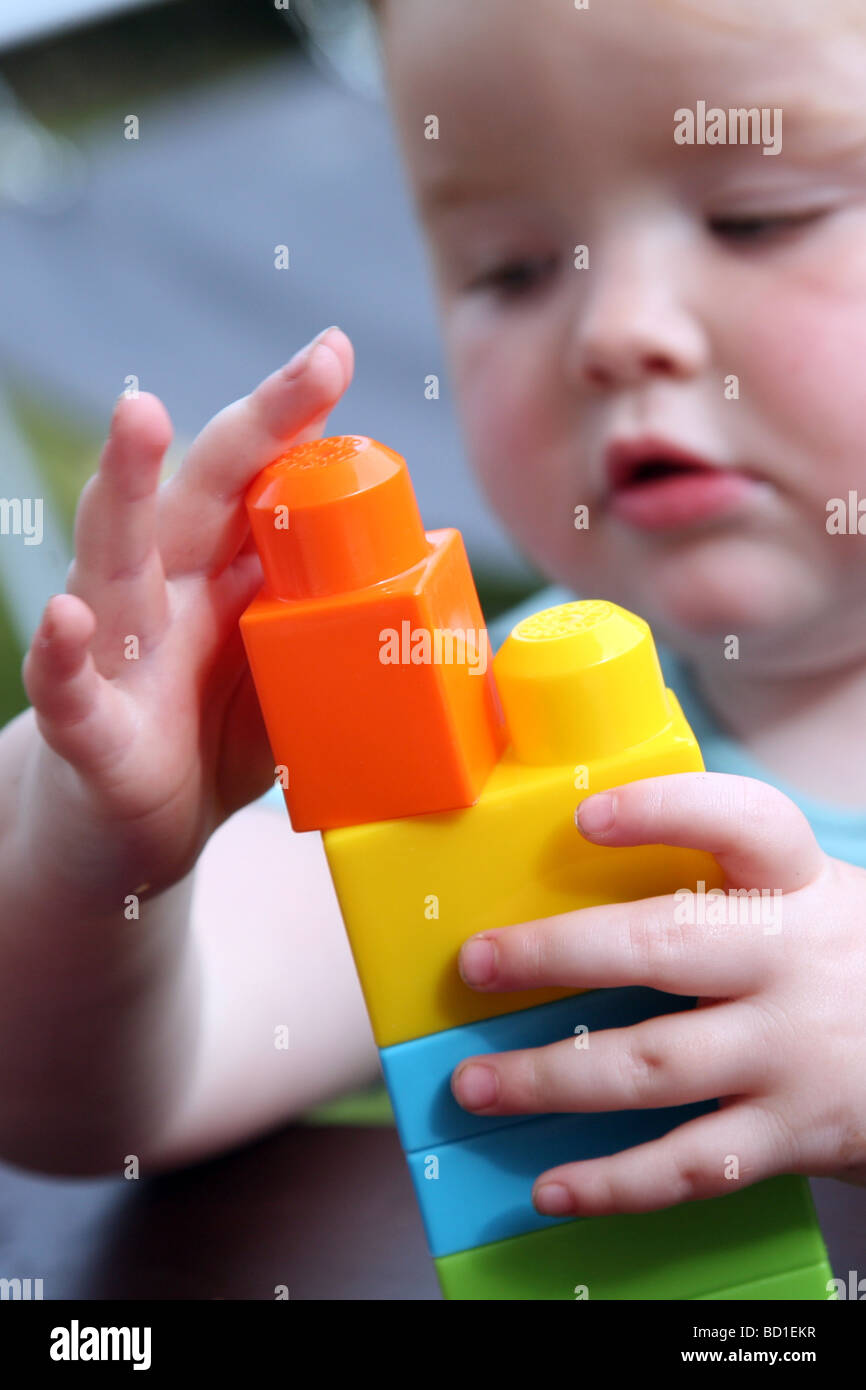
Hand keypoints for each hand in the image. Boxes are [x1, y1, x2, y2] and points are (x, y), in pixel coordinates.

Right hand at [20, 327, 353, 907]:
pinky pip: (70, 691)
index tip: (333, 354)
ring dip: (126, 486)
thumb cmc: (203, 747)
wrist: (120, 839)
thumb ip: (321, 643)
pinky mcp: (90, 734)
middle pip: (198, 494)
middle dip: (251, 426)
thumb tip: (411, 603)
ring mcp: (120, 657)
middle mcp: (165, 598)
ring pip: (117, 557)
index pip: (254, 486)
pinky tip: (71, 618)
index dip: (289, 423)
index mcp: (217, 581)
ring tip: (143, 417)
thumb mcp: (281, 690)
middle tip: (312, 364)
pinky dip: (64, 656)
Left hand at [451, 772, 865, 1215]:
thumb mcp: (802, 902)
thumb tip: (568, 887)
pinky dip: (616, 1184)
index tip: (587, 816)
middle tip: (477, 963)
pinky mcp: (792, 1133)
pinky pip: (692, 1164)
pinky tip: (554, 1186)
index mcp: (795, 883)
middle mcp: (793, 960)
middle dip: (558, 954)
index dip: (664, 813)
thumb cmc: (837, 965)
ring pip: (656, 1064)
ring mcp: (791, 1051)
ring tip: (476, 1085)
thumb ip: (717, 889)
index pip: (742, 823)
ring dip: (553, 1078)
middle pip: (665, 946)